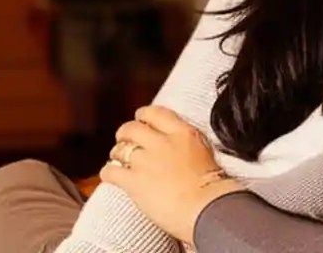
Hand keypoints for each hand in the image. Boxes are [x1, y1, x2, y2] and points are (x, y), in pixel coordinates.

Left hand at [99, 105, 243, 245]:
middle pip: (133, 128)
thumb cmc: (214, 191)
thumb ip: (189, 148)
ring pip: (120, 149)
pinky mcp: (134, 181)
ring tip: (116, 159)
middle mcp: (163, 142)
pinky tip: (108, 176)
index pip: (156, 113)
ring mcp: (146, 161)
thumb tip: (181, 153)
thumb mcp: (206, 156)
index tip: (140, 119)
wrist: (208, 210)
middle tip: (124, 140)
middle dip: (125, 133)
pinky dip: (108, 173)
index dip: (144, 116)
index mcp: (183, 134)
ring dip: (116, 154)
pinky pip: (111, 172)